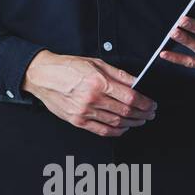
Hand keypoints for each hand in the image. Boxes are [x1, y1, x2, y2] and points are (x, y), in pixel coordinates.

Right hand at [20, 50, 156, 136]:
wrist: (42, 76)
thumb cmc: (67, 67)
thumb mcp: (95, 63)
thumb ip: (118, 74)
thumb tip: (136, 83)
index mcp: (98, 82)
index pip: (131, 97)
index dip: (146, 103)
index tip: (152, 104)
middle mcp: (92, 99)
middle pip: (126, 111)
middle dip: (143, 114)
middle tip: (150, 113)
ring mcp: (84, 112)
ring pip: (116, 122)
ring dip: (132, 123)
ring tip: (140, 120)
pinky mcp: (77, 121)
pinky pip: (102, 131)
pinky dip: (116, 131)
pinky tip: (123, 128)